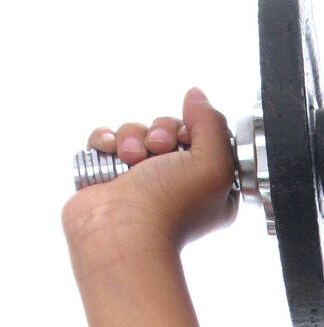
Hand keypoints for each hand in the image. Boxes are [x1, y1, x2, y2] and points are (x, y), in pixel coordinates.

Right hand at [62, 87, 239, 254]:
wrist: (121, 231)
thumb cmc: (170, 206)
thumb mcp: (214, 162)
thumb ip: (212, 123)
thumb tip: (197, 96)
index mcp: (207, 186)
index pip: (202, 138)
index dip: (192, 130)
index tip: (186, 141)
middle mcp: (174, 182)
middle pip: (167, 131)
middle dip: (160, 133)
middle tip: (157, 150)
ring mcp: (139, 180)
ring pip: (135, 132)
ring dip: (132, 138)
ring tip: (132, 160)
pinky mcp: (108, 176)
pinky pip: (106, 140)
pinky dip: (106, 141)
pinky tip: (110, 153)